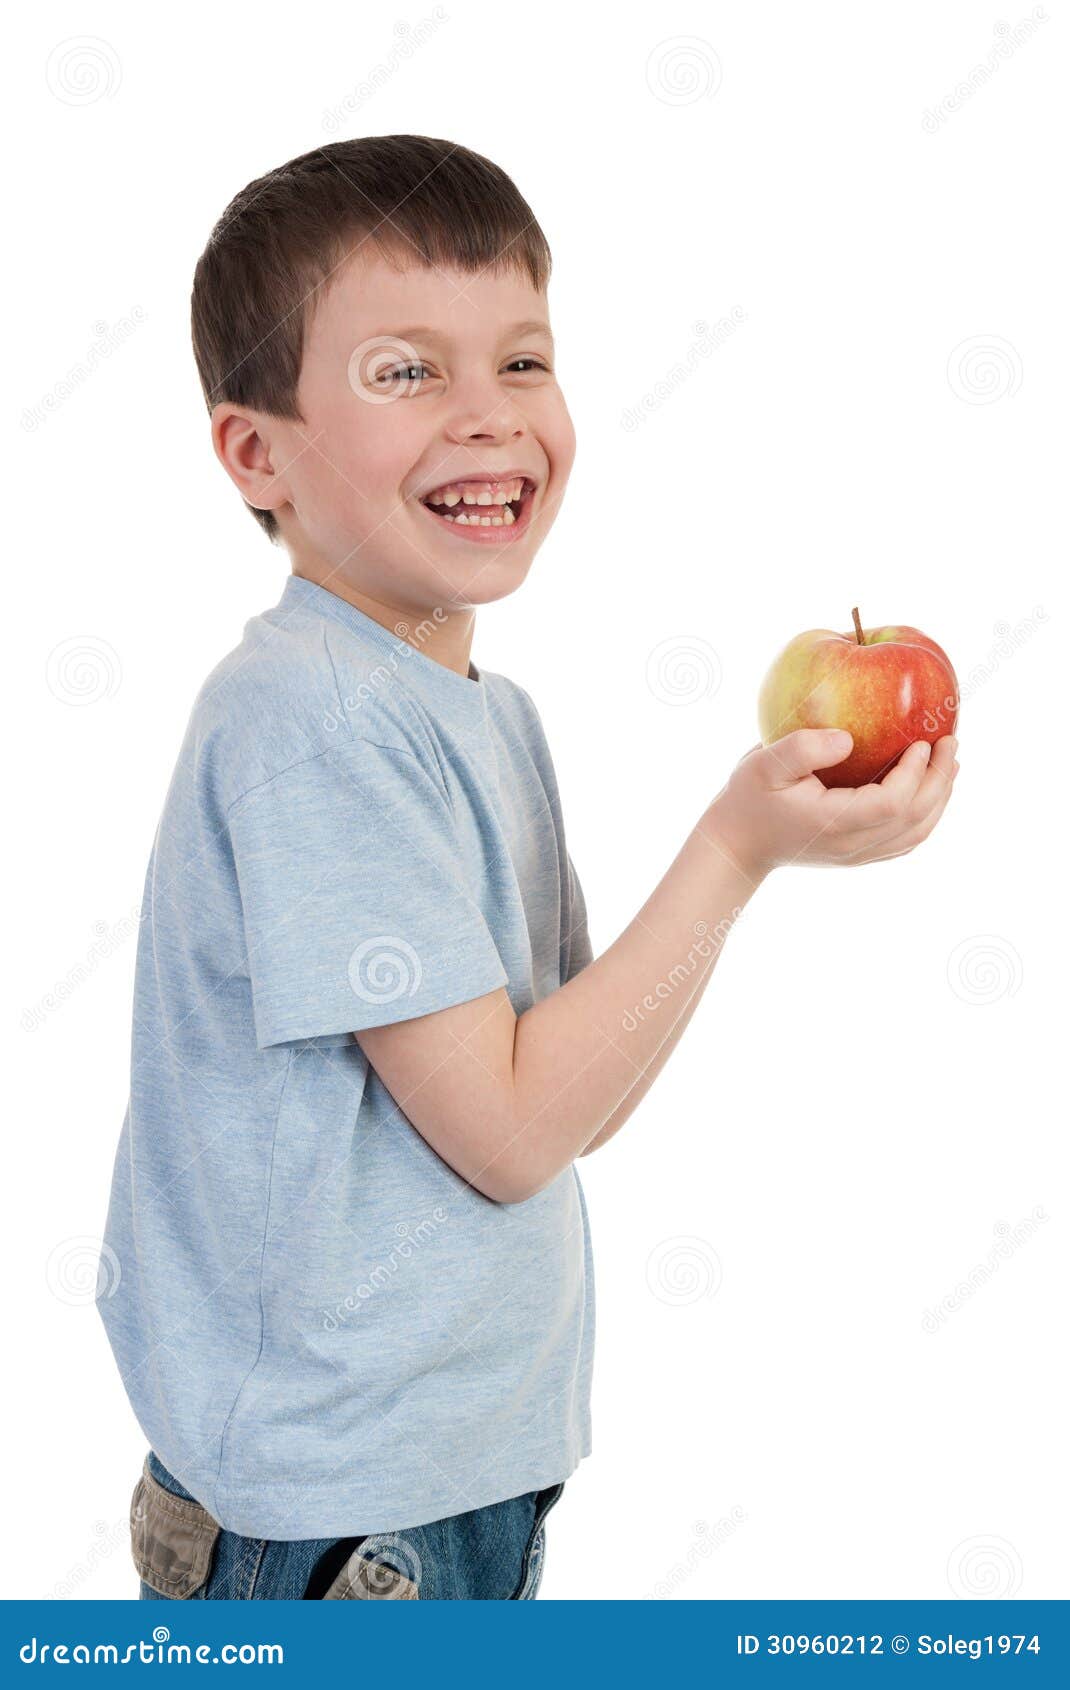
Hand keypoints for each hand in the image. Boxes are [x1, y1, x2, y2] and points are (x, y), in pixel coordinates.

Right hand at [705, 729, 958, 878]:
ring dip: (939, 798)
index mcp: (833, 823)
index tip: (921, 741)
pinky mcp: (859, 855)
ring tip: (950, 764)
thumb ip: (801, 748)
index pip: (892, 803)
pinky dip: (926, 814)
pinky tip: (928, 788)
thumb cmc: (748, 798)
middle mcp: (853, 845)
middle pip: (915, 819)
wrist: (738, 844)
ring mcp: (858, 854)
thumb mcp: (762, 765)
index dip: (915, 773)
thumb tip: (849, 738)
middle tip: (950, 741)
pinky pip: (905, 840)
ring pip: (916, 833)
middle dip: (939, 779)